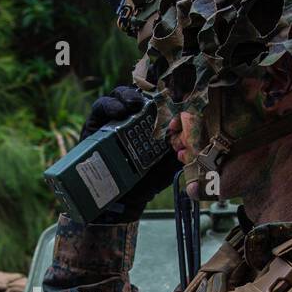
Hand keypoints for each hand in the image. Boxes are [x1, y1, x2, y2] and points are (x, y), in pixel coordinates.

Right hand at [77, 86, 181, 223]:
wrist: (124, 198)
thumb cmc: (148, 179)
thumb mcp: (170, 164)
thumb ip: (182, 149)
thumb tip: (194, 136)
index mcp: (153, 121)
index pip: (159, 98)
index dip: (167, 93)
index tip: (177, 95)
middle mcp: (134, 116)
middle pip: (140, 92)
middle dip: (149, 92)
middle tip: (154, 99)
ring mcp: (115, 118)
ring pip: (121, 95)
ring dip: (129, 96)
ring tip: (134, 104)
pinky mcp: (97, 122)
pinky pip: (101, 106)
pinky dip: (110, 105)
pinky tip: (118, 112)